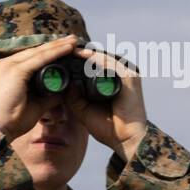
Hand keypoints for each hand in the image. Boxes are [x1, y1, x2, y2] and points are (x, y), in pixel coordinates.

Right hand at [0, 35, 80, 139]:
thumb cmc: (11, 122)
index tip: (64, 49)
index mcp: (4, 71)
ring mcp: (6, 66)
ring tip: (74, 42)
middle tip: (74, 40)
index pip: (30, 58)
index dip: (48, 52)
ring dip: (58, 46)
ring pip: (38, 52)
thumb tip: (64, 89)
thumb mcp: (34, 105)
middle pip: (34, 52)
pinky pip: (39, 58)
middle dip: (55, 45)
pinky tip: (68, 49)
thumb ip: (48, 95)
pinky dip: (55, 53)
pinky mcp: (14, 71)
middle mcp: (2, 65)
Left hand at [65, 46, 147, 160]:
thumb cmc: (108, 128)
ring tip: (68, 49)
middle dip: (79, 53)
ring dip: (86, 52)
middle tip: (60, 48)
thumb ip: (73, 97)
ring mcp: (126, 74)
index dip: (76, 60)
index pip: (92, 65)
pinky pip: (112, 63)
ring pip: (103, 57)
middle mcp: (119, 75)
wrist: (126, 140)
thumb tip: (64, 83)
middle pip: (97, 58)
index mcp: (110, 82)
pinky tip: (83, 55)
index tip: (58, 57)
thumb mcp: (83, 110)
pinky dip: (97, 58)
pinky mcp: (131, 77)